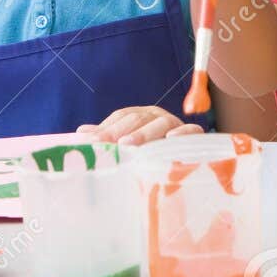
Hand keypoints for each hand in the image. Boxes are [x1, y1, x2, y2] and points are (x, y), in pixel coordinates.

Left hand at [79, 106, 203, 145]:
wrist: (188, 160)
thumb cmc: (153, 154)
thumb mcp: (131, 145)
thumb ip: (110, 137)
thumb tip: (81, 132)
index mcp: (142, 115)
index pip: (122, 117)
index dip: (106, 128)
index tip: (90, 141)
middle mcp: (157, 116)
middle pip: (138, 119)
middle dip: (119, 131)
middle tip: (104, 144)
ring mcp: (176, 124)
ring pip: (161, 123)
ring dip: (144, 133)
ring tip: (127, 145)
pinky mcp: (195, 137)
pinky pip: (191, 131)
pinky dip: (183, 132)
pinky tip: (172, 138)